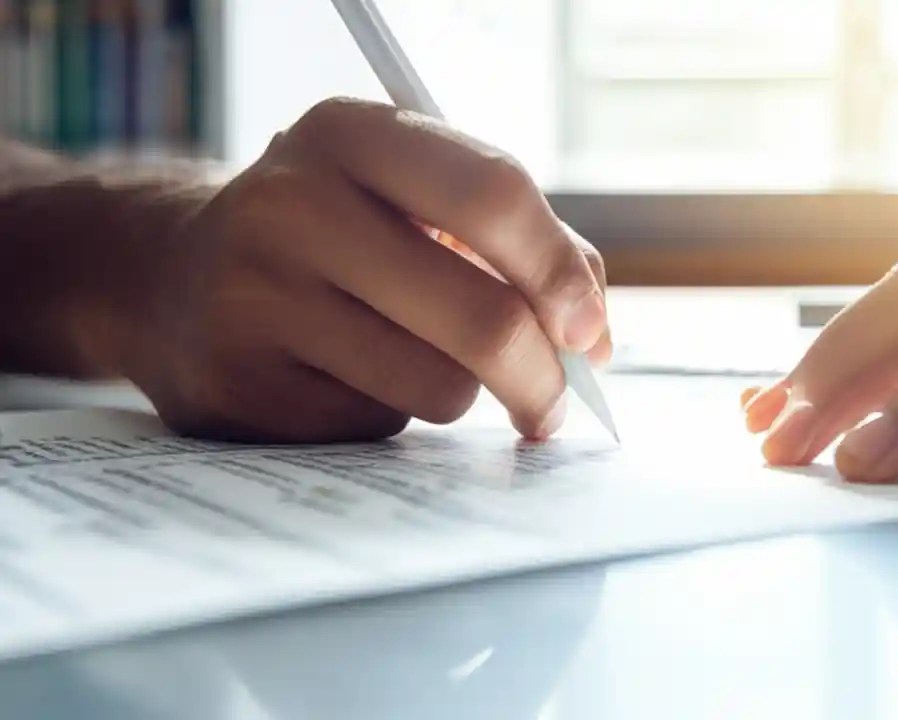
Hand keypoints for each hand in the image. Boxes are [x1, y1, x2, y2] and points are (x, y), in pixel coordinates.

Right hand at [122, 98, 610, 442]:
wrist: (173, 275)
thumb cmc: (336, 236)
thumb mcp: (413, 197)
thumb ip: (521, 248)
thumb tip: (594, 342)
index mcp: (351, 134)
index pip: (493, 195)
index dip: (560, 272)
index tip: (587, 331)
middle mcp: (293, 205)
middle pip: (480, 317)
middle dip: (541, 377)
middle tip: (553, 404)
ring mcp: (254, 298)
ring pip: (439, 387)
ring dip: (459, 392)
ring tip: (408, 356)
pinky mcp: (236, 386)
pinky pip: (377, 424)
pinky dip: (389, 414)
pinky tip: (341, 378)